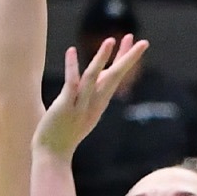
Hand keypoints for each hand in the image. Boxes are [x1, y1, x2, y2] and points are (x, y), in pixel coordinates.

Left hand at [34, 35, 147, 159]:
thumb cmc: (65, 133)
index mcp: (100, 103)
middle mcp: (94, 103)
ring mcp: (81, 105)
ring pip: (94, 78)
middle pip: (115, 77)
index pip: (116, 76)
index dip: (126, 58)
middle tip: (143, 42)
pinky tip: (71, 51)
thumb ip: (90, 97)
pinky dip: (72, 67)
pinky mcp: (65, 107)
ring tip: (110, 40)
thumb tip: (97, 81)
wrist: (53, 155)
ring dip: (102, 59)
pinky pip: (71, 84)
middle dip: (128, 58)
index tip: (137, 42)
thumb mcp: (83, 112)